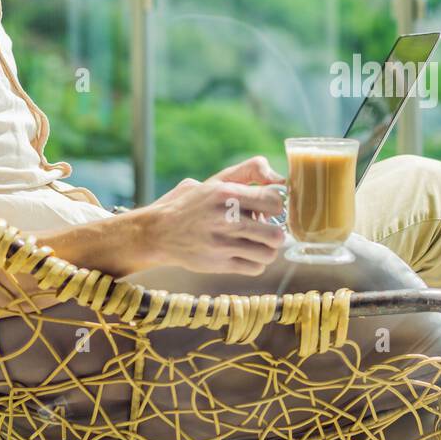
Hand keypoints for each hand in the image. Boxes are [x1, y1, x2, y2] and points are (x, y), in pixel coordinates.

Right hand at [132, 159, 286, 274]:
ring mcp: (222, 244)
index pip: (275, 202)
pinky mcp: (218, 264)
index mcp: (227, 193)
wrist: (158, 231)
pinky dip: (256, 263)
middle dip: (275, 232)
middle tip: (266, 230)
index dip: (277, 207)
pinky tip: (246, 254)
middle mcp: (226, 219)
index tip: (269, 209)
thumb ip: (250, 171)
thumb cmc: (194, 203)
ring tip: (257, 243)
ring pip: (268, 254)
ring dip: (267, 249)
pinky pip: (255, 268)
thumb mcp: (218, 180)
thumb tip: (281, 180)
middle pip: (276, 234)